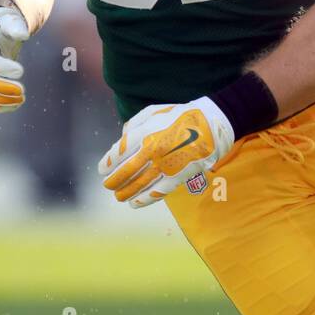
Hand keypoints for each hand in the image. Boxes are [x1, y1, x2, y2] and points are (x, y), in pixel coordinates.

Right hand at [0, 5, 29, 112]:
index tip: (21, 70)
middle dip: (1, 87)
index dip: (1, 66)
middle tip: (22, 91)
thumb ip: (14, 25)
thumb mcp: (9, 19)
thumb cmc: (2, 23)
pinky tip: (16, 105)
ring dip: (1, 99)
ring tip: (22, 98)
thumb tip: (23, 35)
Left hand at [98, 98, 234, 208]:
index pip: (120, 152)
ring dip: (126, 192)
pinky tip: (135, 203)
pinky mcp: (179, 176)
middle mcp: (153, 151)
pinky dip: (145, 199)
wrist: (211, 124)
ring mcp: (166, 165)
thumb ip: (134, 125)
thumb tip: (122, 140)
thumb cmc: (180, 115)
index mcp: (146, 133)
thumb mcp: (153, 112)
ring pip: (140, 184)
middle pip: (127, 171)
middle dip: (114, 180)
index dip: (108, 163)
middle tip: (107, 185)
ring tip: (118, 197)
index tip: (102, 169)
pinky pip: (159, 191)